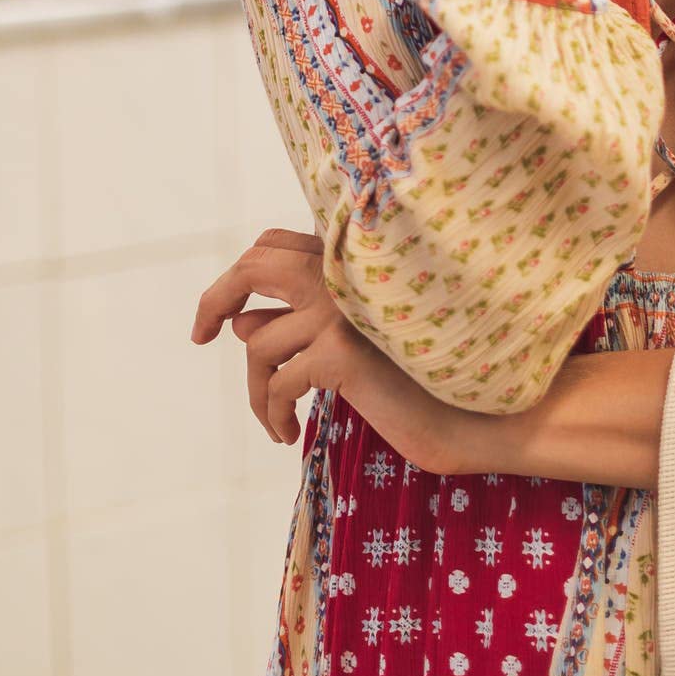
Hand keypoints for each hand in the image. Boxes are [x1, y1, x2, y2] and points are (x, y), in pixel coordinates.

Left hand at [191, 227, 479, 468]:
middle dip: (215, 298)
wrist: (474, 416)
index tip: (223, 313)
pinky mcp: (341, 352)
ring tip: (277, 419)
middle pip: (254, 266)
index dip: (240, 272)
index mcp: (354, 266)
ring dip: (256, 391)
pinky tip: (286, 432)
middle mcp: (346, 277)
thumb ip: (301, 325)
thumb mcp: (349, 349)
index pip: (277, 243)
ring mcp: (343, 311)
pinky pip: (276, 382)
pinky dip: (271, 412)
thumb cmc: (418, 382)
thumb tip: (239, 322)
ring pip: (257, 343)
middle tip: (200, 335)